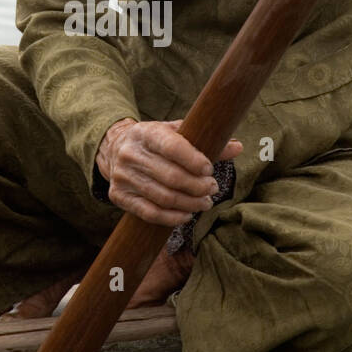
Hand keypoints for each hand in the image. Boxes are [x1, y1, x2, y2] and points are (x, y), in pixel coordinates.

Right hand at [96, 117, 242, 227]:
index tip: (209, 169)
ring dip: (189, 204)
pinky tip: (187, 214)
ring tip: (205, 203)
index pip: (172, 146)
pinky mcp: (119, 196)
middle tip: (212, 188)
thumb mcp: (176, 133)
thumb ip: (205, 141)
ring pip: (162, 197)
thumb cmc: (155, 142)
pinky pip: (149, 213)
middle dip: (197, 186)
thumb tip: (237, 147)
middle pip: (170, 176)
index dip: (194, 160)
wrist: (114, 149)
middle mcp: (131, 154)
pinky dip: (172, 217)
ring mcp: (122, 177)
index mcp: (146, 133)